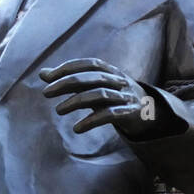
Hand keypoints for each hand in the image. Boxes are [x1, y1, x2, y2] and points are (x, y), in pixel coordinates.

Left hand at [40, 58, 164, 139]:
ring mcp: (126, 97)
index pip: (88, 64)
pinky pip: (110, 115)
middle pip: (92, 78)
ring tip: (58, 110)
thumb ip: (70, 81)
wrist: (150, 115)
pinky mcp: (130, 114)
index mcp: (111, 71)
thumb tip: (42, 74)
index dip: (68, 68)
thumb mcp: (95, 87)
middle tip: (46, 93)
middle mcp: (120, 81)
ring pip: (100, 95)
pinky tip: (77, 129)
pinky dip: (92, 121)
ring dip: (76, 102)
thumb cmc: (116, 98)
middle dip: (67, 84)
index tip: (48, 77)